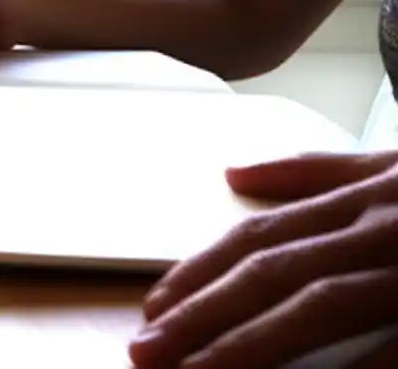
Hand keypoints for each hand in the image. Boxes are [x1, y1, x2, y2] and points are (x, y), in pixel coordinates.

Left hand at [128, 150, 397, 367]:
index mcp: (357, 201)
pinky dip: (350, 367)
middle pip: (269, 271)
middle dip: (201, 313)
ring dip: (248, 342)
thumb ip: (314, 174)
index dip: (198, 273)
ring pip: (316, 303)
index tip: (150, 309)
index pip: (257, 237)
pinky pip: (392, 344)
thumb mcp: (388, 171)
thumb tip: (234, 173)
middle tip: (146, 350)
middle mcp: (375, 231)